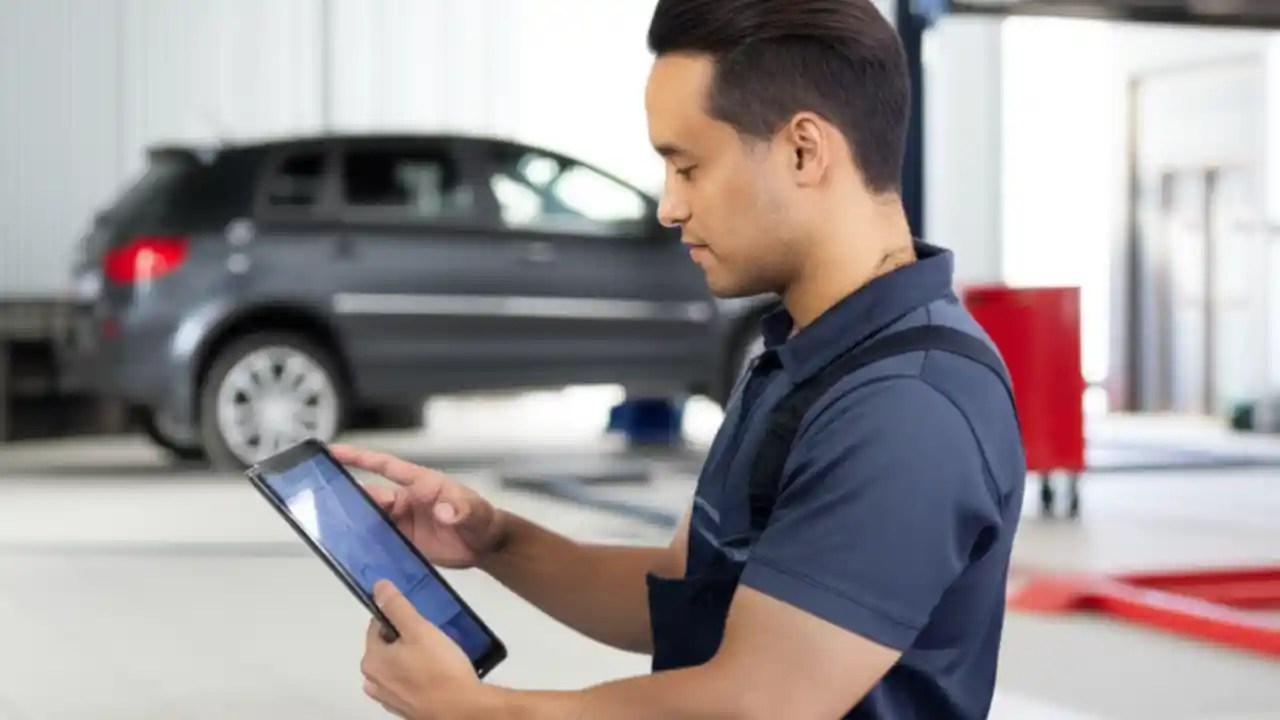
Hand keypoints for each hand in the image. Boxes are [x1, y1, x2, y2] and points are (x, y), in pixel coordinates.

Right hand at [329, 445, 506, 568]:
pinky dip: (365, 541)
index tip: (335, 452)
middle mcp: (407, 499)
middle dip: (357, 498)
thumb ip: (462, 510)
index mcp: (422, 483)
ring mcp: (403, 520)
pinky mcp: (402, 540)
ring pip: (371, 517)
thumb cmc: (481, 519)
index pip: (386, 466)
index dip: (360, 458)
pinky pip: (378, 538)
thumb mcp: (476, 512)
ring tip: (339, 527)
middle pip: (374, 494)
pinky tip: (355, 548)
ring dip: (357, 521)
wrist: (485, 545)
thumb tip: (444, 510)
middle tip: (340, 506)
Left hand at [361, 581, 493, 718]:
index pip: (377, 625)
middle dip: (404, 638)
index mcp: (371, 660)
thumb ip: (397, 607)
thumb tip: (378, 586)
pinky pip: (406, 684)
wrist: (462, 709)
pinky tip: (435, 675)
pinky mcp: (405, 709)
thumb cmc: (440, 668)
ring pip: (396, 666)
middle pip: (386, 647)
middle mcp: (373, 681)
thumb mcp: (420, 629)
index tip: (420, 620)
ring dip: (410, 658)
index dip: (398, 617)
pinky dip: (416, 677)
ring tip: (436, 655)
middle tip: (430, 637)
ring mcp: (388, 698)